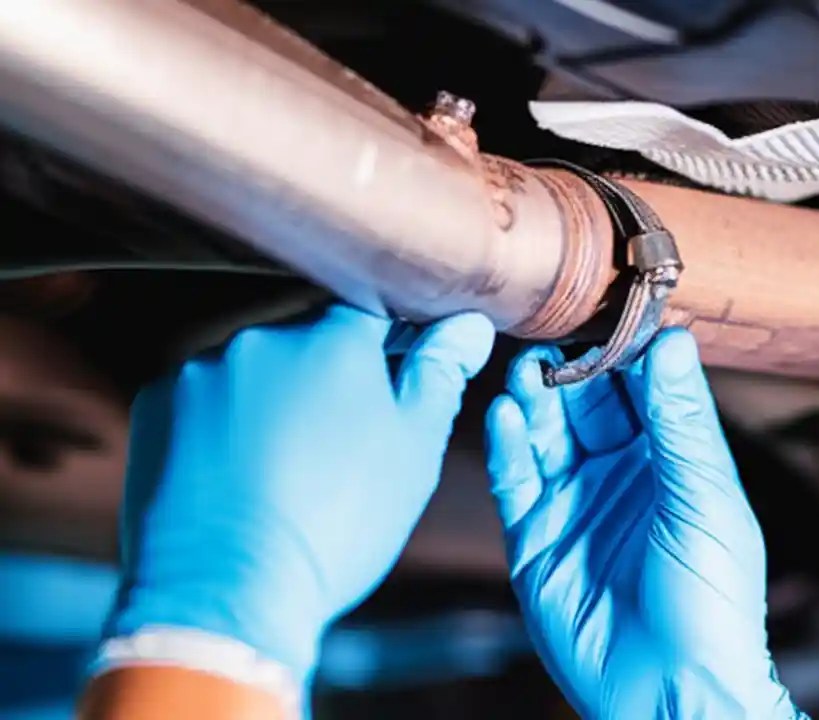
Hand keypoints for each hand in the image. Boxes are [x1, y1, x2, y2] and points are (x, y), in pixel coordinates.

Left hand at [106, 305, 494, 679]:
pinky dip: (223, 424)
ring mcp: (202, 370)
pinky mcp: (155, 405)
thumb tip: (468, 324)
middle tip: (341, 443)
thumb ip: (440, 375)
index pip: (373, 313)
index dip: (389, 345)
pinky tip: (239, 473)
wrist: (229, 592)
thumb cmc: (338, 522)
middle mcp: (263, 338)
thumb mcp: (413, 451)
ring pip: (254, 371)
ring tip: (285, 467)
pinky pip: (204, 399)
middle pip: (308, 341)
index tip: (396, 382)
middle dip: (327, 379)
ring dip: (273, 401)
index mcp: (335, 340)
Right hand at [485, 330, 802, 718]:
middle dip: (570, 366)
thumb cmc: (713, 601)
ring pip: (546, 434)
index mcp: (671, 461)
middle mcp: (620, 476)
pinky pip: (515, 481)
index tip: (605, 304)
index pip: (641, 387)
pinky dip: (508, 445)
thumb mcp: (705, 498)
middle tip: (552, 331)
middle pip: (586, 403)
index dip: (623, 348)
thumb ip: (682, 420)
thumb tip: (675, 341)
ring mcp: (574, 505)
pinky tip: (506, 413)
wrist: (673, 689)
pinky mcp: (536, 539)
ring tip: (528, 369)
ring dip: (535, 398)